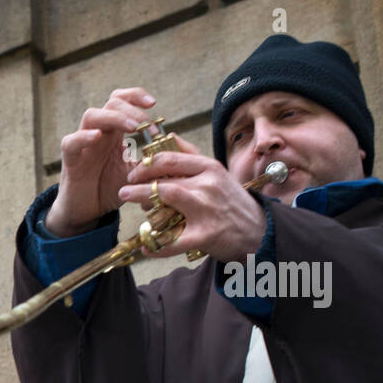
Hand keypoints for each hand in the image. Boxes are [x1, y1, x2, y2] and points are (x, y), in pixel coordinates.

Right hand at [46, 87, 155, 237]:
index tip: (153, 104)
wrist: (88, 212)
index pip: (122, 100)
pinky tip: (97, 137)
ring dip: (115, 117)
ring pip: (92, 115)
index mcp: (114, 132)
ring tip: (132, 128)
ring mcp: (83, 144)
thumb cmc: (110, 189)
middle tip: (148, 125)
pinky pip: (71, 142)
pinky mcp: (70, 160)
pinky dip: (83, 137)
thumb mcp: (137, 173)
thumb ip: (151, 160)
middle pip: (112, 103)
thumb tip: (175, 152)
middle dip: (133, 109)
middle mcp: (98, 132)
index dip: (136, 96)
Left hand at [118, 135, 266, 261]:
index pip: (170, 159)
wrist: (258, 229)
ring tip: (131, 209)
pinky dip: (157, 245)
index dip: (146, 165)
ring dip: (143, 202)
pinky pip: (174, 241)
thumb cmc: (230, 201)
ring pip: (167, 200)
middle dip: (139, 185)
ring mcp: (206, 210)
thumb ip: (191, 155)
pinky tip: (145, 247)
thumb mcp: (216, 173)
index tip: (133, 172)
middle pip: (165, 180)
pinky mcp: (205, 235)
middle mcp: (207, 185)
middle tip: (124, 190)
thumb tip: (168, 135)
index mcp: (209, 168)